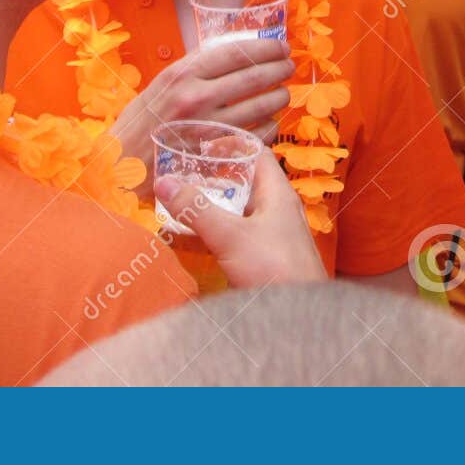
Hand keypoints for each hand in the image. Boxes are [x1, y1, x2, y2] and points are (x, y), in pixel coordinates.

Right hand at [112, 35, 293, 166]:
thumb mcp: (160, 86)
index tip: (280, 47)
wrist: (121, 166)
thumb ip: (193, 70)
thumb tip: (230, 54)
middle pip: (254, 77)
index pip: (236, 52)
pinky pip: (257, 137)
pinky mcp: (216, 154)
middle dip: (279, 69)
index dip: (265, 47)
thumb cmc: (140, 124)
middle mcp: (197, 98)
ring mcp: (208, 127)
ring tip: (282, 93)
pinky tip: (270, 122)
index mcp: (182, 74)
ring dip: (279, 97)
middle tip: (288, 67)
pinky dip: (270, 127)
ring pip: (261, 107)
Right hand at [155, 149, 326, 287]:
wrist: (301, 321)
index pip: (256, 153)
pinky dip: (218, 229)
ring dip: (215, 203)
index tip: (200, 144)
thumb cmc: (274, 269)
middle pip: (246, 181)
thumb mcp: (230, 235)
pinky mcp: (265, 259)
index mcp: (277, 193)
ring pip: (240, 209)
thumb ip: (197, 209)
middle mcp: (277, 210)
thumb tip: (163, 182)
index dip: (230, 143)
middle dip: (216, 175)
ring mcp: (273, 235)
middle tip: (184, 172)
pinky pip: (239, 234)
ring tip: (184, 201)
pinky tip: (198, 236)